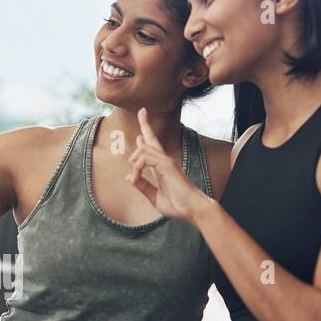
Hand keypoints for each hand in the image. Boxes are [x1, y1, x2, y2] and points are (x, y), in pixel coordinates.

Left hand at [126, 107, 208, 221]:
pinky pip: (146, 157)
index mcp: (162, 166)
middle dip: (145, 123)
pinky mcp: (167, 166)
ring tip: (135, 178)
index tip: (143, 114)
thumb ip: (142, 186)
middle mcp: (164, 160)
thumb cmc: (177, 205)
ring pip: (144, 149)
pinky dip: (138, 167)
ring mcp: (166, 162)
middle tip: (142, 110)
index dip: (146, 129)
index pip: (152, 144)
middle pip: (151, 138)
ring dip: (134, 163)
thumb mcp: (154, 196)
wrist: (191, 210)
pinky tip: (137, 177)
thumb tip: (128, 177)